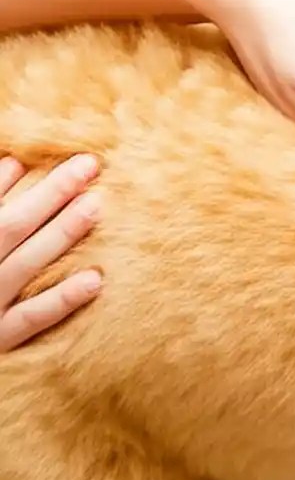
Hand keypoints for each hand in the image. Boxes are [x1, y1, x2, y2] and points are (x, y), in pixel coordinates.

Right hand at [0, 155, 101, 352]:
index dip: (36, 183)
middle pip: (13, 226)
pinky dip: (61, 300)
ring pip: (25, 265)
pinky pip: (31, 319)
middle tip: (91, 167)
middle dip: (52, 195)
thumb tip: (13, 163)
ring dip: (60, 234)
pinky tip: (95, 281)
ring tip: (96, 206)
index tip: (80, 160)